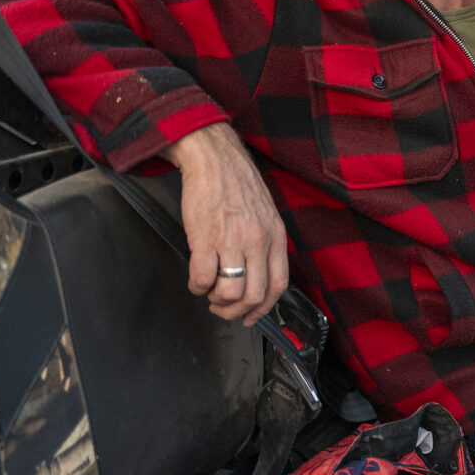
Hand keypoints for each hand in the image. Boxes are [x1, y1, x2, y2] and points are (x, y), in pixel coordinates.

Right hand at [161, 123, 288, 324]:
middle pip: (254, 295)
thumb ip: (265, 242)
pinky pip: (202, 279)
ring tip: (209, 292)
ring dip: (216, 301)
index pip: (278, 285)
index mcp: (275, 236)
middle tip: (223, 307)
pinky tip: (196, 278)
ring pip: (230, 293)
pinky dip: (197, 286)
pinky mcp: (205, 239)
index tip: (251, 316)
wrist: (214, 159)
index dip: (264, 309)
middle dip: (236, 310)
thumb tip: (258, 273)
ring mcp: (232, 241)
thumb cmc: (237, 183)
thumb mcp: (266, 213)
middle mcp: (257, 241)